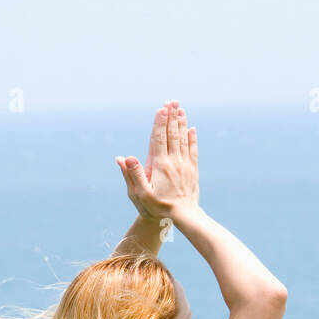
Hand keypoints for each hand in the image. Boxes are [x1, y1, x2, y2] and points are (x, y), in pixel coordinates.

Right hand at [115, 100, 198, 221]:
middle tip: (172, 101)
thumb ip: (133, 175)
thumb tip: (125, 158)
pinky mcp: (192, 171)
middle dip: (171, 117)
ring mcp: (185, 165)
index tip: (161, 108)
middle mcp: (174, 161)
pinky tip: (192, 129)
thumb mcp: (141, 194)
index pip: (159, 139)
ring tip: (180, 109)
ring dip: (181, 123)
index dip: (159, 123)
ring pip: (183, 139)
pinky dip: (192, 138)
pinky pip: (192, 150)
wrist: (185, 216)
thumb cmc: (159, 208)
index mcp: (160, 165)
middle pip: (172, 134)